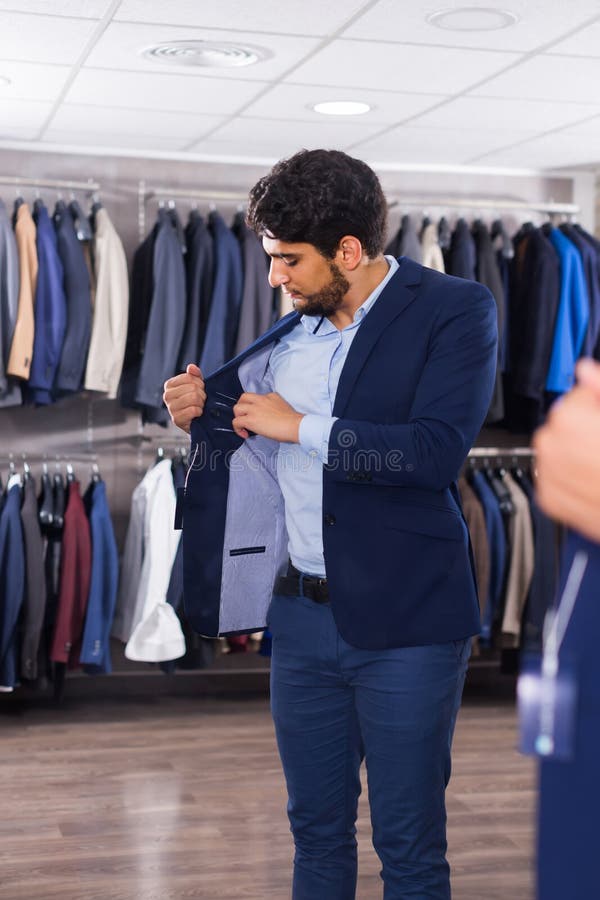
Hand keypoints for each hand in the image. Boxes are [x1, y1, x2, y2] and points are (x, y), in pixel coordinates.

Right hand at [163, 363, 205, 433]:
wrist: (197, 422)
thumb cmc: (195, 402)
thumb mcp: (196, 386)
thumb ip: (194, 375)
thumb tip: (191, 367)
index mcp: (169, 385)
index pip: (189, 377)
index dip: (199, 383)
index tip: (199, 390)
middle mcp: (167, 395)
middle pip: (192, 387)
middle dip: (201, 394)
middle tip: (200, 400)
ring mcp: (170, 408)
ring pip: (193, 398)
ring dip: (201, 403)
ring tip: (199, 406)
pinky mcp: (176, 419)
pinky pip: (193, 410)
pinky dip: (199, 412)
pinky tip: (197, 414)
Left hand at [232, 392, 302, 442]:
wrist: (295, 425)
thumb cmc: (293, 421)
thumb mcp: (284, 407)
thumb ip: (274, 408)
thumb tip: (270, 419)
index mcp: (271, 396)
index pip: (257, 398)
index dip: (255, 407)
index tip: (257, 415)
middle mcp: (261, 400)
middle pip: (243, 397)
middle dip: (241, 406)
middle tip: (245, 416)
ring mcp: (254, 409)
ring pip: (237, 408)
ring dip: (238, 417)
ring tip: (243, 426)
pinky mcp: (251, 420)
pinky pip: (236, 422)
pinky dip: (238, 429)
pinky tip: (244, 434)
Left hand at [533, 359, 599, 541]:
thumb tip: (585, 369)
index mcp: (568, 419)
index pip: (574, 398)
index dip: (596, 405)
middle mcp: (549, 447)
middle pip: (562, 424)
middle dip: (582, 429)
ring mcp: (547, 475)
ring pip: (556, 450)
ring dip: (574, 453)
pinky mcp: (548, 500)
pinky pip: (554, 478)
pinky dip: (570, 479)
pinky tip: (592, 482)